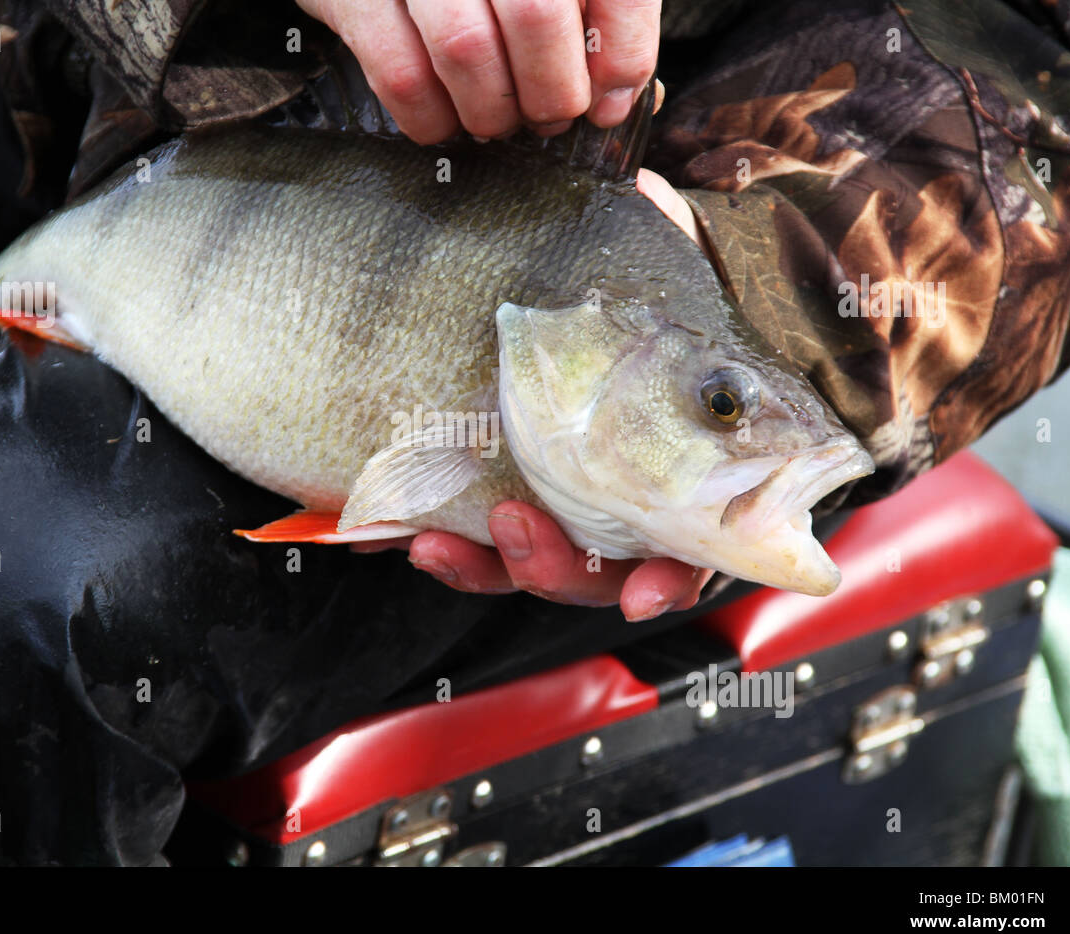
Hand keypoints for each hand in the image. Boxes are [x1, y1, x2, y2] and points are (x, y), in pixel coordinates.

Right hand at [297, 0, 662, 142]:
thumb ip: (594, 22)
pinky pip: (399, 74)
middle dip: (551, 92)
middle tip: (547, 116)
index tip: (607, 103)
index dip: (621, 57)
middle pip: (536, 16)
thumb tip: (614, 101)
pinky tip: (444, 119)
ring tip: (496, 119)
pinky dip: (430, 118)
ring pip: (466, 49)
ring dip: (491, 111)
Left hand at [356, 170, 714, 620]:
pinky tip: (388, 531)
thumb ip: (669, 275)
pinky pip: (460, 534)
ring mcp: (550, 499)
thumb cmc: (634, 284)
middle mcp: (613, 502)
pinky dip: (428, 538)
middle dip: (552, 568)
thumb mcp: (655, 276)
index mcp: (676, 475)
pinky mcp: (489, 487)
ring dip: (482, 564)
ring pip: (521, 564)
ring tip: (435, 543)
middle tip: (516, 526)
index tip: (642, 593)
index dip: (664, 582)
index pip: (681, 554)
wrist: (572, 276)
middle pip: (592, 575)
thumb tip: (649, 203)